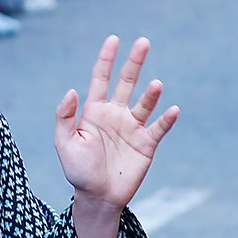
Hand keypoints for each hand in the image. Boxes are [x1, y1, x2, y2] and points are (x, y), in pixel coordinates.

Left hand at [55, 34, 178, 212]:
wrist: (97, 197)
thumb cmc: (78, 170)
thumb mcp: (65, 143)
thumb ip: (65, 117)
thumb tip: (72, 90)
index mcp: (94, 111)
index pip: (101, 78)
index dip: (106, 59)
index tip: (113, 39)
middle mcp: (116, 114)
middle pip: (127, 82)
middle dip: (134, 62)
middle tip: (143, 42)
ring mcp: (132, 128)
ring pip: (145, 103)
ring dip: (151, 94)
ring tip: (156, 85)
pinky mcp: (146, 144)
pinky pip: (159, 128)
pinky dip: (166, 119)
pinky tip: (172, 110)